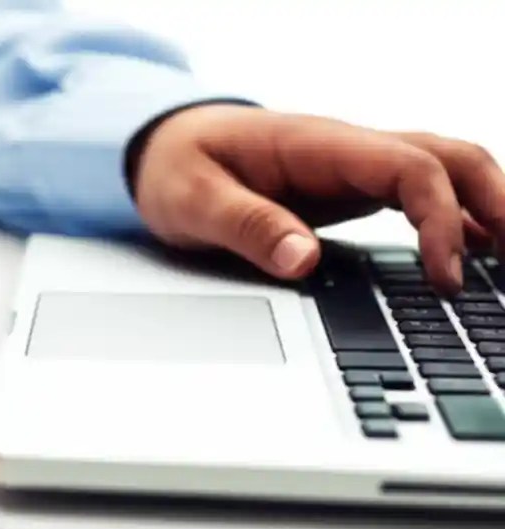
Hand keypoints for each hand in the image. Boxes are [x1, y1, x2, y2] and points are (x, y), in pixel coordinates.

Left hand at [130, 104, 504, 293]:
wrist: (162, 146)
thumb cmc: (177, 167)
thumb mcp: (194, 201)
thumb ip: (246, 227)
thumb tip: (303, 262)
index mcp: (317, 146)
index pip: (410, 168)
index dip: (442, 220)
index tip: (444, 278)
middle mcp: (347, 150)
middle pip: (451, 157)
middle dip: (496, 204)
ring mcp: (353, 167)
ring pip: (445, 170)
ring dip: (486, 208)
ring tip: (504, 267)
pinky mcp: (350, 189)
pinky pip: (420, 192)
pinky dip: (456, 218)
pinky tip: (473, 256)